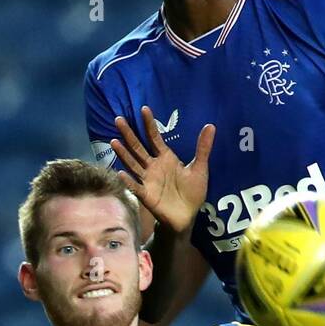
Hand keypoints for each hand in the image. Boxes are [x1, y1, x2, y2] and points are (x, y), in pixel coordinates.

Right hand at [110, 105, 214, 234]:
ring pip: (133, 164)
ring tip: (114, 141)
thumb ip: (203, 148)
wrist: (188, 216)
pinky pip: (135, 187)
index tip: (144, 109)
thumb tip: (211, 126)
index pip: (155, 138)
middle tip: (119, 119)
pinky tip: (120, 173)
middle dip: (129, 134)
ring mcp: (148, 180)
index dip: (150, 124)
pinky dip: (128, 181)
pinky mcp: (146, 195)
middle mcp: (153, 167)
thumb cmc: (192, 192)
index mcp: (166, 158)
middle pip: (138, 148)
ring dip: (124, 154)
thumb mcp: (200, 168)